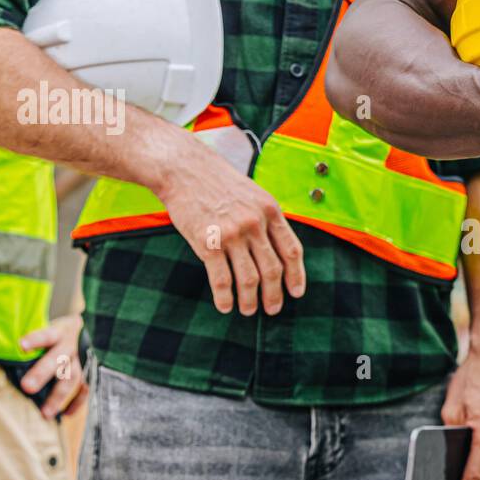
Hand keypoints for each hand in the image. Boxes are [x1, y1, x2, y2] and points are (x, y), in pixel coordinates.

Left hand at [18, 314, 88, 419]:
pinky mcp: (89, 372)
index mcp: (60, 331)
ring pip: (72, 378)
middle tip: (26, 387)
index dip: (35, 340)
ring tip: (45, 413)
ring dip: (58, 396)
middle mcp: (72, 347)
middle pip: (58, 360)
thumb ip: (32, 337)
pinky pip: (84, 389)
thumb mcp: (47, 326)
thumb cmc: (56, 331)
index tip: (20, 346)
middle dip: (42, 374)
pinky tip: (65, 414)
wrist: (87, 329)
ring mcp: (81, 361)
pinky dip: (76, 403)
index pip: (47, 335)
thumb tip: (1, 350)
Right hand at [154, 132, 305, 315]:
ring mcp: (231, 234)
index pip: (292, 250)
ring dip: (250, 301)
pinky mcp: (207, 243)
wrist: (183, 169)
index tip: (296, 293)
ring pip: (249, 279)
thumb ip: (266, 220)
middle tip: (272, 309)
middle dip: (274, 295)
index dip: (296, 275)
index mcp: (270, 211)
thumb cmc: (218, 182)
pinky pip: (221, 280)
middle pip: (272, 269)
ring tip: (248, 311)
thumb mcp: (253, 194)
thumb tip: (278, 252)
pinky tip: (225, 306)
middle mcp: (254, 224)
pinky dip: (225, 297)